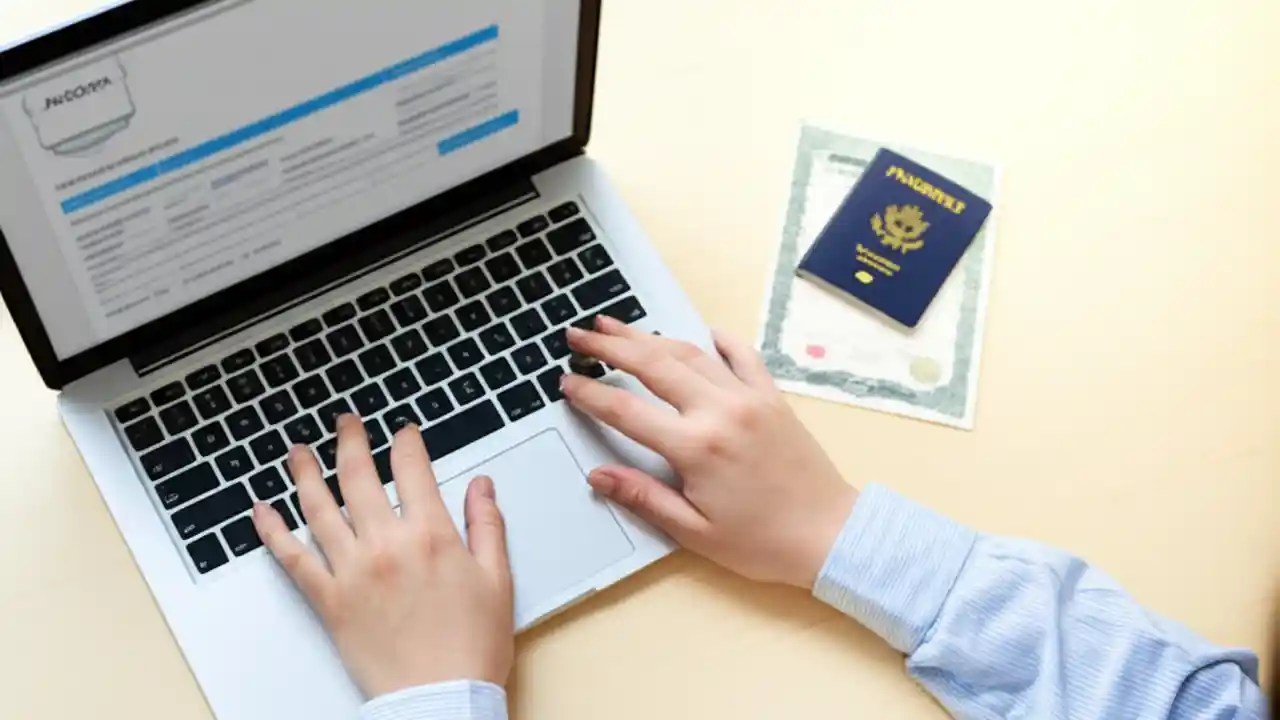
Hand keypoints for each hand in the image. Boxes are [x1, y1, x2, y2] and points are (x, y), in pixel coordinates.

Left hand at [252, 415, 513, 696]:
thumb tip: (481, 486)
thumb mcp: (497, 579)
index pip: (412, 469)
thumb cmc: (471, 646)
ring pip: (319, 507)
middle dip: (351, 440)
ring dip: (305, 472)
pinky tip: (262, 511)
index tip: (405, 433)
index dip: (407, 442)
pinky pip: (292, 558)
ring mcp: (352, 571)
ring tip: (298, 450)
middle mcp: (385, 545)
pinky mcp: (329, 600)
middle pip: (358, 476)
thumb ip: (487, 525)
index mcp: (431, 535)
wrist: (440, 699)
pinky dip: (273, 532)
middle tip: (346, 422)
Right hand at [562, 317, 857, 588]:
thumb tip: (598, 475)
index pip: (626, 411)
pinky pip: (742, 356)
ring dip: (651, 336)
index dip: (590, 394)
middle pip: (654, 365)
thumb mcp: (694, 532)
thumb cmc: (762, 542)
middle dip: (611, 346)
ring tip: (618, 325)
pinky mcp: (773, 398)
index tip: (566, 381)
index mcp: (696, 447)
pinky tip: (701, 332)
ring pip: (691, 352)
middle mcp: (720, 411)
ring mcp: (749, 398)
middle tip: (578, 335)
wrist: (831, 534)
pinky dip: (719, 340)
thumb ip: (643, 497)